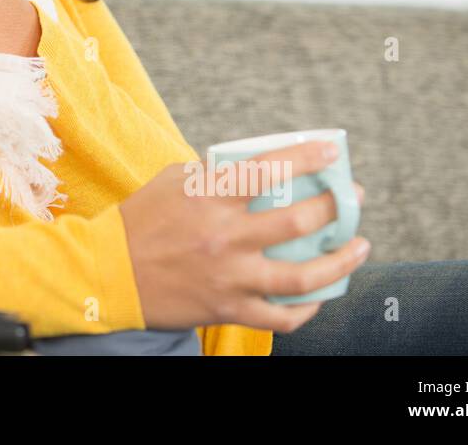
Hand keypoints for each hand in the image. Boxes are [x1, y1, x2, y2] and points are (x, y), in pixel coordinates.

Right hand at [118, 139, 369, 332]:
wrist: (108, 272)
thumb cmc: (139, 220)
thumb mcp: (173, 182)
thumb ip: (213, 175)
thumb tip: (253, 172)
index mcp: (209, 196)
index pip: (269, 169)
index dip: (308, 157)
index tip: (332, 151)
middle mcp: (225, 235)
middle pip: (299, 221)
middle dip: (337, 206)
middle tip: (351, 197)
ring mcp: (229, 276)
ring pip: (303, 276)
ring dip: (341, 260)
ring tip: (359, 246)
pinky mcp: (227, 309)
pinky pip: (281, 316)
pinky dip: (307, 308)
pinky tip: (320, 295)